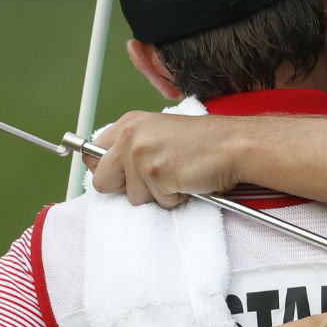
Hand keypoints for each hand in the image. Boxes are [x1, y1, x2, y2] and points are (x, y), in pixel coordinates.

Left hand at [83, 110, 240, 207]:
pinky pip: (158, 202)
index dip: (104, 169)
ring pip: (133, 197)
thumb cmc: (205, 142)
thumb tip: (112, 169)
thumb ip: (135, 146)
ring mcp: (141, 155)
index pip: (93, 151)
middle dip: (125, 188)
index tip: (116, 176)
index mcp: (130, 123)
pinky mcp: (155, 174)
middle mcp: (130, 136)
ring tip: (178, 175)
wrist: (233, 144)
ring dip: (157, 194)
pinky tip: (187, 180)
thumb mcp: (161, 133)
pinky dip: (174, 198)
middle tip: (153, 180)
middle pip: (102, 180)